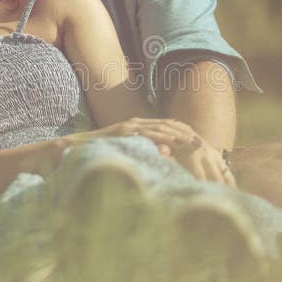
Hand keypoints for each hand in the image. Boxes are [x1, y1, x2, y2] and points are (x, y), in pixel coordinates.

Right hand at [90, 117, 234, 185]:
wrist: (76, 147)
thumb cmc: (103, 153)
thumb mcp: (128, 152)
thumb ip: (145, 152)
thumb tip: (165, 158)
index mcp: (141, 127)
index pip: (170, 126)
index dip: (187, 133)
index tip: (202, 143)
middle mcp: (138, 123)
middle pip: (170, 124)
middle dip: (188, 134)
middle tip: (205, 144)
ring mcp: (131, 126)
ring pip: (161, 127)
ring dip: (180, 135)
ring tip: (196, 145)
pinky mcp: (123, 131)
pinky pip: (145, 134)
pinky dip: (161, 138)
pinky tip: (172, 144)